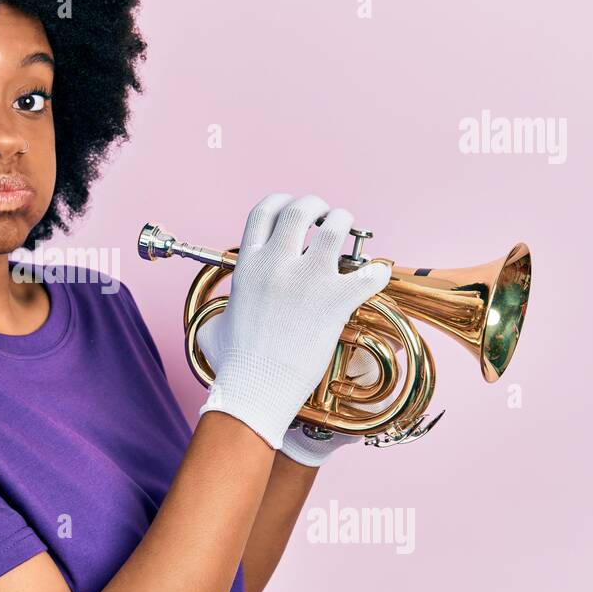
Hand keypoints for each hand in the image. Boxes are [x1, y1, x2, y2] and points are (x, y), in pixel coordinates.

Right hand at [195, 192, 391, 450]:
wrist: (255, 389)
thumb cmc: (235, 365)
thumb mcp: (215, 330)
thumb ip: (219, 315)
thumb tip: (216, 324)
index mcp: (248, 266)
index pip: (264, 211)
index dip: (282, 203)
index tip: (293, 210)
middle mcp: (276, 264)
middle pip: (301, 209)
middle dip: (318, 207)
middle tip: (326, 219)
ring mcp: (307, 280)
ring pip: (336, 227)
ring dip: (346, 225)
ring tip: (350, 237)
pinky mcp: (334, 301)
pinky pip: (369, 273)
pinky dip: (377, 272)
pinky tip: (375, 277)